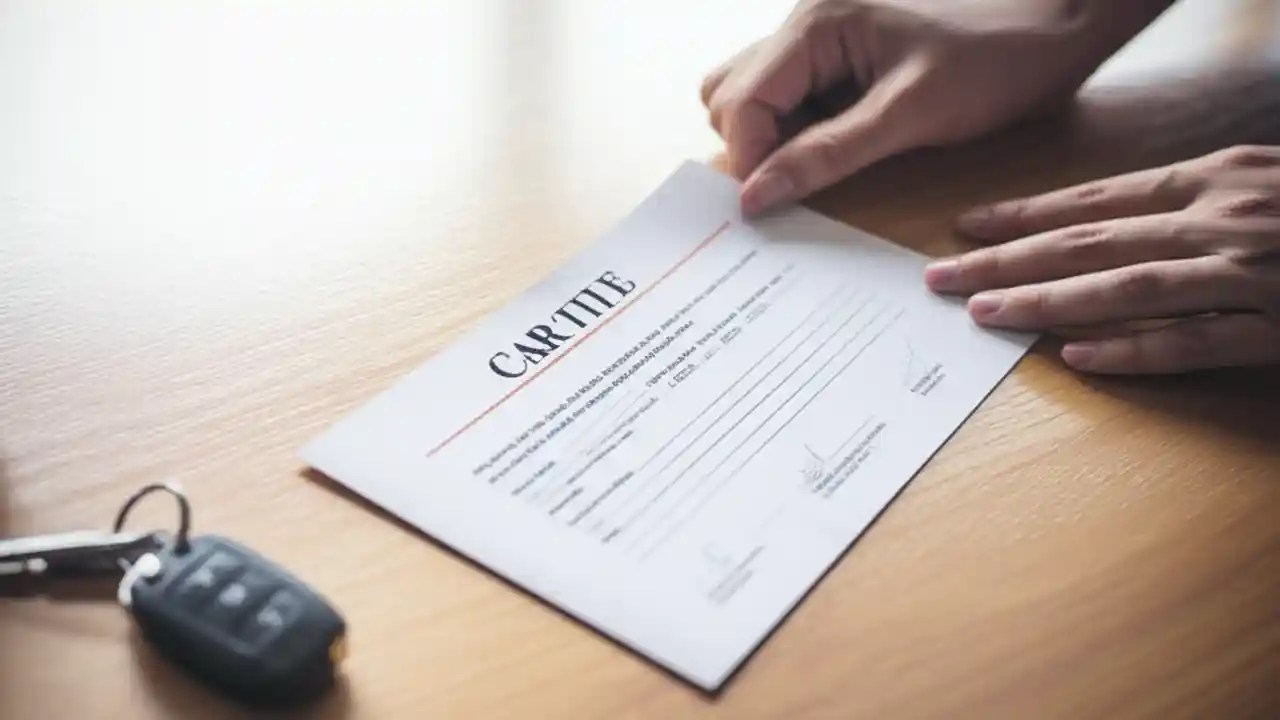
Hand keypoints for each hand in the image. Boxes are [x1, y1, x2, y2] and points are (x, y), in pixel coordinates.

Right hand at [701, 0, 1157, 214]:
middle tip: (793, 189)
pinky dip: (796, 137)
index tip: (768, 209)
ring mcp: (822, 43)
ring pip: (755, 99)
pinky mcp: (842, 64)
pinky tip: (829, 158)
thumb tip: (754, 198)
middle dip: (751, 148)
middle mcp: (806, 25)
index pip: (740, 102)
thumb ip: (825, 155)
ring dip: (770, 142)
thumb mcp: (908, 115)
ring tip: (812, 171)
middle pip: (733, 97)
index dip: (748, 160)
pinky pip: (792, 103)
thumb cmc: (995, 59)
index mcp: (814, 24)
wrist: (1057, 28)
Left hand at [926, 145, 1279, 373]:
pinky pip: (1193, 343)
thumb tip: (1115, 224)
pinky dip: (1133, 350)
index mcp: (1215, 179)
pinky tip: (1077, 358)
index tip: (967, 228)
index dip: (1026, 216)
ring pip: (1127, 287)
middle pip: (1091, 242)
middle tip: (942, 277)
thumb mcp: (1262, 183)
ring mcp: (1248, 274)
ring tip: (985, 313)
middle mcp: (1220, 221)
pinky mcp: (1277, 328)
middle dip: (1006, 260)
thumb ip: (1196, 202)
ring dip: (1048, 301)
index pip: (1098, 199)